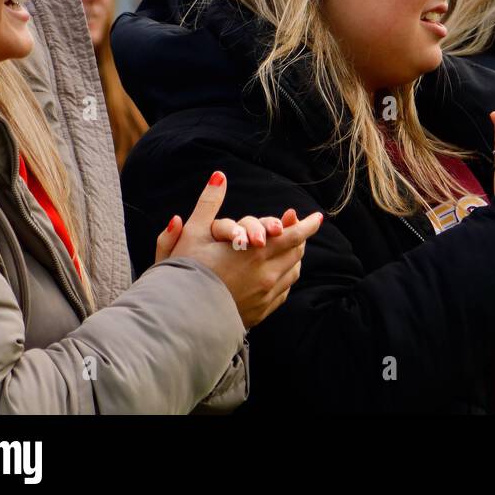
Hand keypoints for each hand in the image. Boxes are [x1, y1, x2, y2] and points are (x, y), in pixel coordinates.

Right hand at [161, 172, 323, 328]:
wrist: (177, 318)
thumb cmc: (183, 272)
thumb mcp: (192, 233)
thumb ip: (208, 203)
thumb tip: (219, 176)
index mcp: (256, 253)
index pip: (293, 236)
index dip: (306, 225)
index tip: (317, 217)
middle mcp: (266, 275)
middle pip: (296, 253)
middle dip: (300, 238)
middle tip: (299, 228)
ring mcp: (265, 296)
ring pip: (292, 272)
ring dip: (293, 258)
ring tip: (290, 248)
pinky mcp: (260, 312)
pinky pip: (283, 291)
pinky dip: (284, 277)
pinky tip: (277, 271)